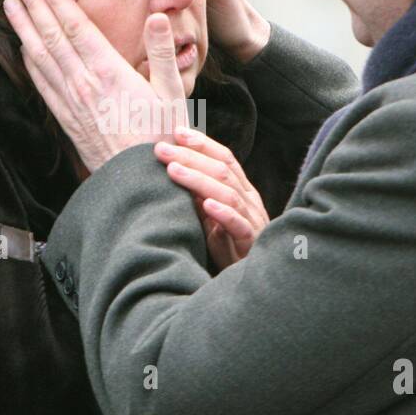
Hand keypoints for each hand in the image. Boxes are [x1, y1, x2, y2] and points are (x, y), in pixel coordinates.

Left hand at [4, 0, 189, 173]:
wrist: (140, 185)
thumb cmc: (162, 139)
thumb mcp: (172, 93)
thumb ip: (162, 53)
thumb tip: (157, 17)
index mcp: (110, 73)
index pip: (78, 29)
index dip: (59, 3)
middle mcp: (84, 85)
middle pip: (52, 38)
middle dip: (34, 8)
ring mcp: (72, 104)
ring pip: (41, 59)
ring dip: (24, 30)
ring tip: (11, 7)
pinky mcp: (67, 121)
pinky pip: (43, 86)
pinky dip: (30, 64)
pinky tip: (23, 50)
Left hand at [154, 126, 268, 269]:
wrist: (252, 282)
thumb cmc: (229, 249)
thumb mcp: (210, 219)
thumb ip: (199, 198)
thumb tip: (175, 172)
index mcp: (241, 191)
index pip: (224, 159)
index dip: (202, 143)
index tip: (176, 132)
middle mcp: (249, 200)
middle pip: (222, 170)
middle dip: (191, 156)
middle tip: (162, 149)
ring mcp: (252, 220)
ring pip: (228, 193)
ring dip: (199, 179)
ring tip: (173, 171)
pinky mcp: (252, 242)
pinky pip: (238, 224)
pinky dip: (222, 213)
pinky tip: (205, 205)